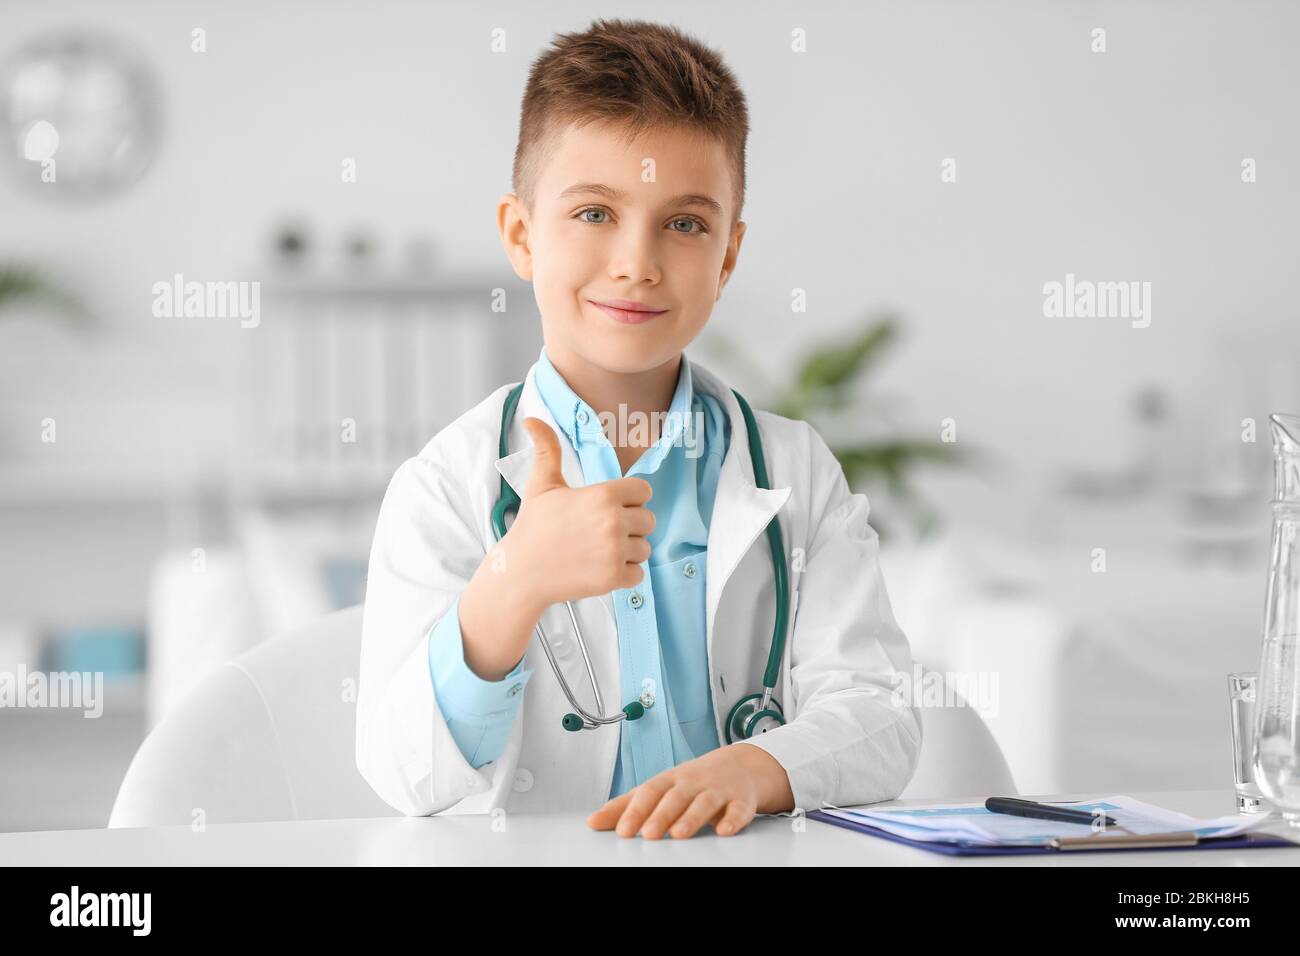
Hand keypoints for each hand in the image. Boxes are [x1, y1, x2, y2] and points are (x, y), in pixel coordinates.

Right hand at [507, 417, 655, 605]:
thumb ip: (548, 449)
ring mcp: (615, 551)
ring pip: (644, 548)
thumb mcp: (542, 484)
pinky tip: (601, 567)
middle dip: (630, 526)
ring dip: (627, 551)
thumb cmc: (533, 527)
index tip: (609, 508)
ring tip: (598, 550)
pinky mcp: (614, 578)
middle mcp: (614, 521)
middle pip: (648, 520)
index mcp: (603, 495)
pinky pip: (639, 573)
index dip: (629, 500)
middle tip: (600, 532)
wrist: (521, 572)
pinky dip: (624, 573)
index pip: (644, 492)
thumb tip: (532, 418)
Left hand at [586, 742, 794, 838]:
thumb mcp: (659, 789)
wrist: (741, 766)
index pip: (649, 792)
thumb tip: (592, 822)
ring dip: (691, 818)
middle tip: (647, 834)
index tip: (622, 831)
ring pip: (704, 802)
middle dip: (660, 815)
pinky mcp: (741, 801)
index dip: (635, 811)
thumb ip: (626, 806)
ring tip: (678, 835)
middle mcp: (692, 783)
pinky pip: (738, 809)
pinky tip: (724, 831)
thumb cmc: (693, 782)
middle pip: (675, 797)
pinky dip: (733, 820)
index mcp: (670, 781)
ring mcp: (718, 790)